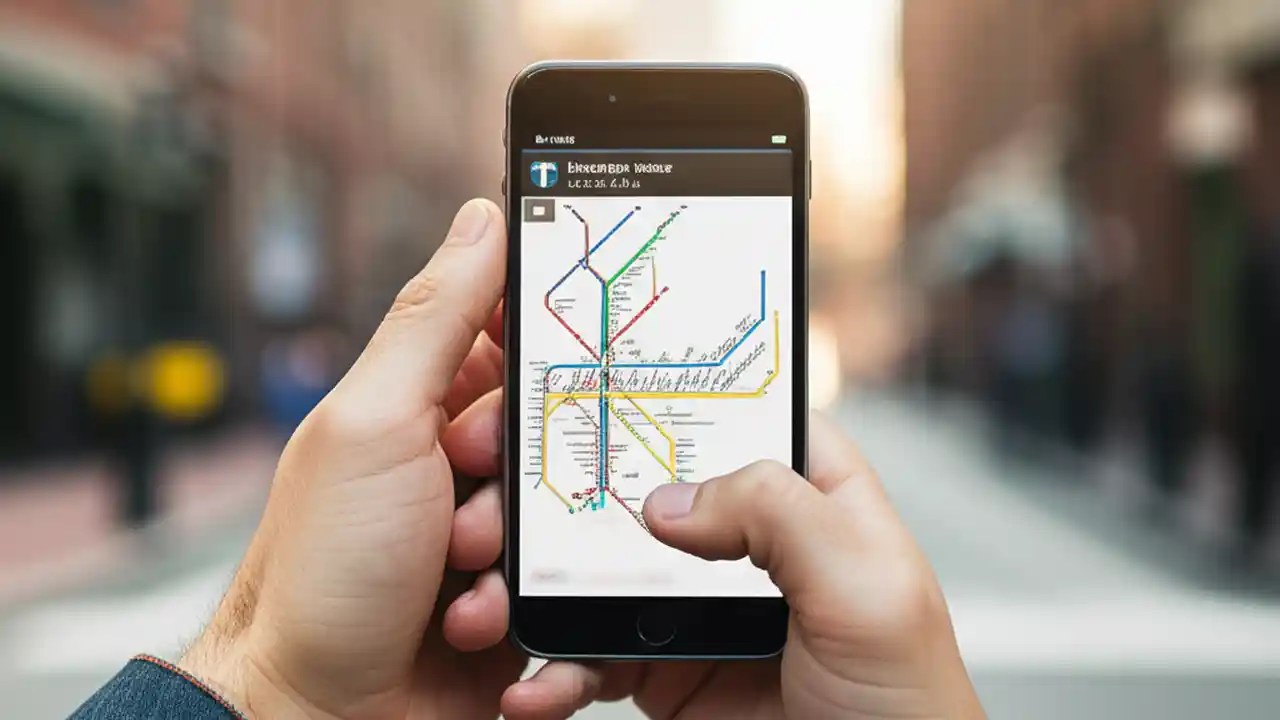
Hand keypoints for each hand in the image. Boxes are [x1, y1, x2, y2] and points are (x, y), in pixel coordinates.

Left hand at [180, 199, 528, 718]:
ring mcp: (499, 536)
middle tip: (468, 500)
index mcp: (430, 403)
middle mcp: (469, 464)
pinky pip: (578, 588)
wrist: (316, 718)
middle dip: (527, 476)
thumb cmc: (321, 573)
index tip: (553, 379)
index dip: (541, 360)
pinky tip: (472, 626)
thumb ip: (436, 319)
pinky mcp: (525, 602)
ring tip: (457, 582)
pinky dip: (531, 609)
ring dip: (523, 554)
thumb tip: (483, 219)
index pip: (521, 340)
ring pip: (579, 512)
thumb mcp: (374, 424)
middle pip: (565, 430)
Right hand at [498, 413, 985, 719]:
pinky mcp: (666, 675)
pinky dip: (555, 672)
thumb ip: (780, 513)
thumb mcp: (866, 589)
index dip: (662, 392)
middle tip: (505, 501)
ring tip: (498, 602)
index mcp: (809, 497)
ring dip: (539, 584)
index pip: (730, 414)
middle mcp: (748, 541)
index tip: (585, 384)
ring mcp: (699, 608)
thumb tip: (670, 497)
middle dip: (567, 493)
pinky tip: (536, 687)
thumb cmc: (909, 704)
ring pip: (600, 571)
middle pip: (642, 487)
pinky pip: (592, 658)